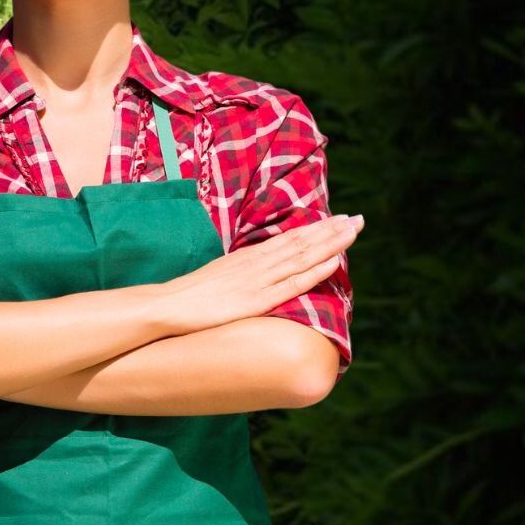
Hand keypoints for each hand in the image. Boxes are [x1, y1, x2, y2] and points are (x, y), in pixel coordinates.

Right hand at [154, 213, 361, 335]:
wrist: (167, 305)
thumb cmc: (188, 296)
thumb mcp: (218, 277)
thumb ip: (240, 274)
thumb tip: (255, 274)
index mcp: (247, 258)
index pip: (288, 239)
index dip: (316, 230)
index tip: (338, 221)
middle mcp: (257, 263)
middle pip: (301, 243)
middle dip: (331, 231)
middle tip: (357, 219)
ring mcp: (258, 280)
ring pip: (302, 257)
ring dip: (330, 243)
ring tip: (353, 231)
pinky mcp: (257, 299)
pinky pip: (293, 283)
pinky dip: (316, 271)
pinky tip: (334, 262)